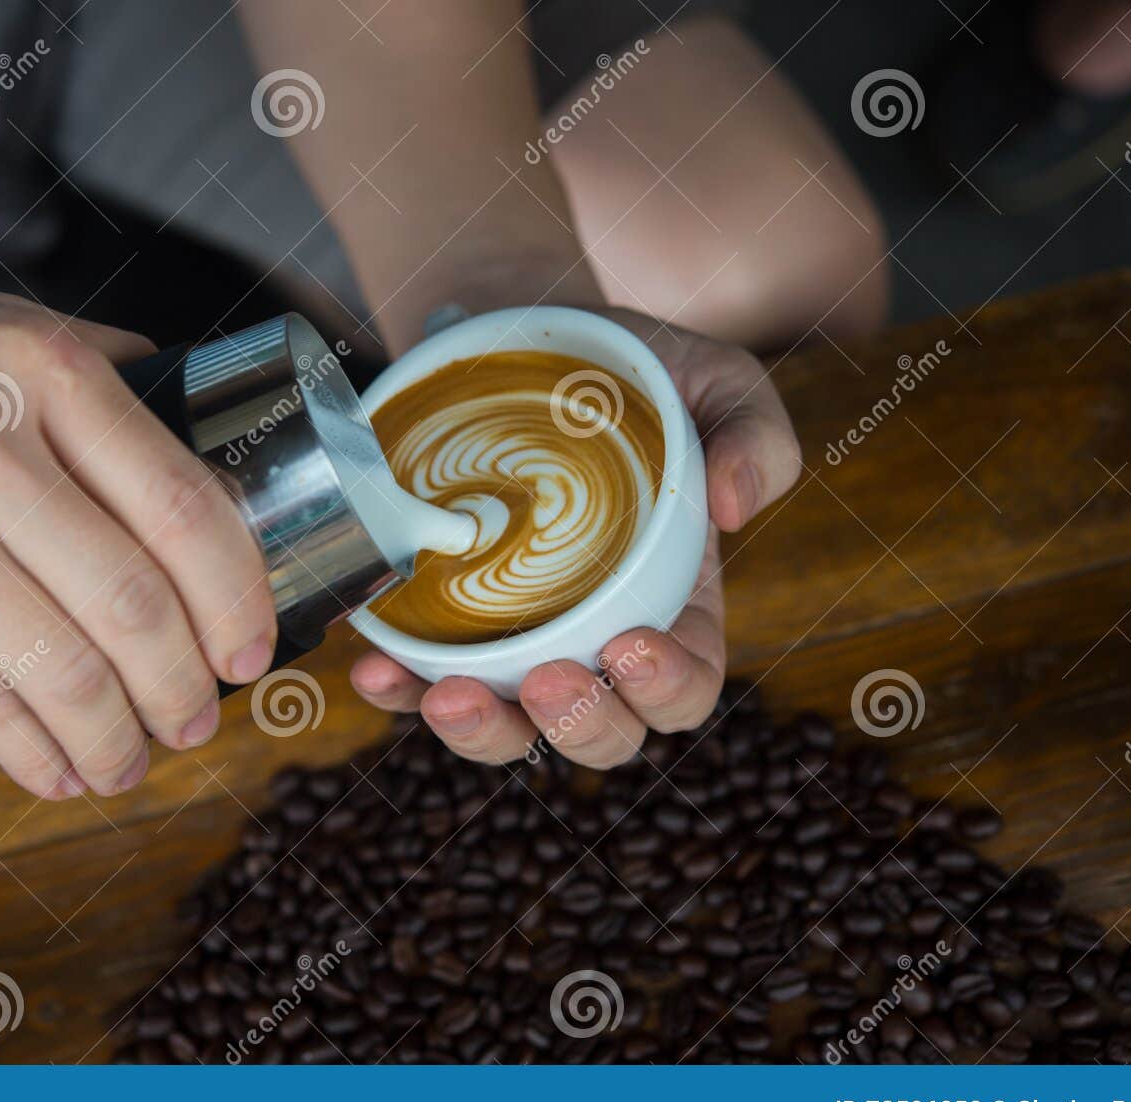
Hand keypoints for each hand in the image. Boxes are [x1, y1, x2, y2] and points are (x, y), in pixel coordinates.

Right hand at [0, 236, 275, 797]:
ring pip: (59, 669)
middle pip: (133, 604)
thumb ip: (104, 378)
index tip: (254, 650)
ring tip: (133, 760)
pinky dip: (32, 753)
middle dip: (185, 687)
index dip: (238, 597)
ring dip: (116, 738)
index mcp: (43, 369)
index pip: (185, 507)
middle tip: (200, 719)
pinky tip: (57, 769)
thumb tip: (208, 448)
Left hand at [348, 307, 800, 767]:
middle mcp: (593, 641)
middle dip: (576, 728)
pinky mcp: (439, 624)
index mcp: (672, 606)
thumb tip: (735, 506)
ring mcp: (512, 642)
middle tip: (547, 680)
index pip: (685, 687)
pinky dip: (395, 690)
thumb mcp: (713, 381)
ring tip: (449, 696)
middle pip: (599, 734)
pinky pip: (416, 681)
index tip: (631, 646)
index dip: (666, 691)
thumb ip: (754, 433)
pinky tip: (375, 668)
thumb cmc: (630, 374)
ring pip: (505, 729)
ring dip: (479, 733)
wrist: (519, 339)